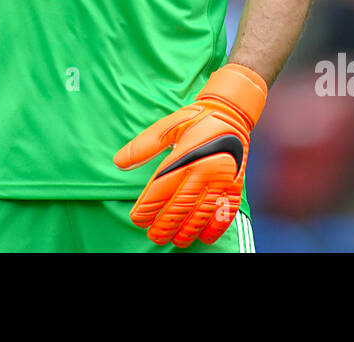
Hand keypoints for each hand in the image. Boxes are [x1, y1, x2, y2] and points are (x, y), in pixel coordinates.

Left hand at [114, 63, 266, 246]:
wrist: (232, 113)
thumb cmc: (194, 119)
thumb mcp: (166, 126)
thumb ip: (143, 146)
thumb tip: (118, 162)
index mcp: (183, 157)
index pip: (160, 190)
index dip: (147, 208)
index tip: (138, 219)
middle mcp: (202, 171)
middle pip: (180, 207)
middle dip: (165, 225)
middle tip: (154, 236)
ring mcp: (221, 180)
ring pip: (201, 214)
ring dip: (187, 231)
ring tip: (175, 240)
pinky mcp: (234, 185)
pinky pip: (225, 212)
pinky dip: (214, 228)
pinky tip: (203, 237)